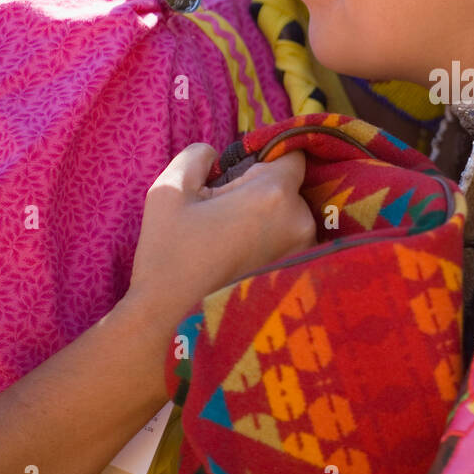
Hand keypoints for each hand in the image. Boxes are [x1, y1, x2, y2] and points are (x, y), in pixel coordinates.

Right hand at [127, 143, 316, 321]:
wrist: (171, 320)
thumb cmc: (169, 254)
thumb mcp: (169, 190)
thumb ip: (198, 155)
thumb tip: (218, 155)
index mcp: (273, 195)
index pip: (293, 153)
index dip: (266, 155)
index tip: (239, 171)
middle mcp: (301, 221)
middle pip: (291, 186)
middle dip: (262, 190)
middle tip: (223, 212)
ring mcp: (305, 251)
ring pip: (291, 214)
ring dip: (268, 217)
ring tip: (230, 239)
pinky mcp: (300, 273)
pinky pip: (292, 240)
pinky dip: (272, 240)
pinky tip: (242, 258)